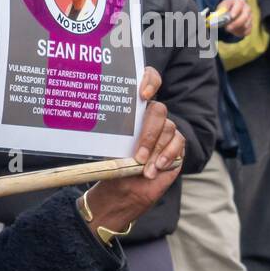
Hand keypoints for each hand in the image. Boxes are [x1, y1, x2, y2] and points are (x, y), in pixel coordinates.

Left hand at [79, 66, 186, 239]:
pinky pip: (178, 143)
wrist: (121, 190)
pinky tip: (156, 167)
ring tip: (143, 167)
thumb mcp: (105, 148)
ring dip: (154, 150)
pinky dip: (166, 156)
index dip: (149, 80)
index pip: (148, 81)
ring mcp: (165, 130)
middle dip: (147, 134)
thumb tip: (91, 125)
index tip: (142, 95)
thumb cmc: (112, 166)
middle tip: (137, 155)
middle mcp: (150, 117)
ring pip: (168, 128)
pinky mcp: (176, 145)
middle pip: (158, 110)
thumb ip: (109, 135)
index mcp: (133, 110)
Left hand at [216, 0, 251, 37]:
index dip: (235, 11)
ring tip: (228, 29)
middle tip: (227, 28)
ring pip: (245, 26)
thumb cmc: (225, 9)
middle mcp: (247, 9)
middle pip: (244, 17)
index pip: (239, 6)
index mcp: (239, 2)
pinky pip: (246, 32)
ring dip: (236, 29)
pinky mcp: (250, 26)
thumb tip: (216, 17)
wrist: (230, 12)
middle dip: (235, 24)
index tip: (231, 17)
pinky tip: (232, 31)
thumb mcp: (221, 7)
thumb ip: (219, 12)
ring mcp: (250, 17)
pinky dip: (238, 33)